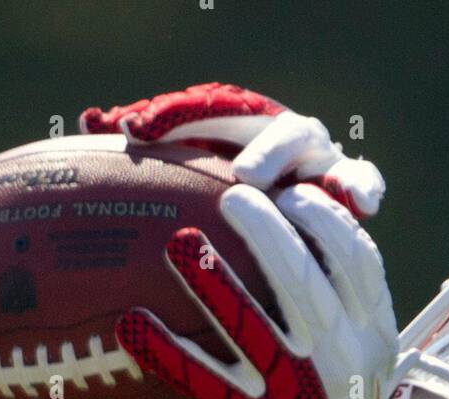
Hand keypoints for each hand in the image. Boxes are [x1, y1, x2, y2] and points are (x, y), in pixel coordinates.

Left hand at [80, 81, 384, 218]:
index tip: (143, 132)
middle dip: (265, 150)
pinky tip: (363, 205)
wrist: (294, 235)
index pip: (211, 112)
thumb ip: (150, 153)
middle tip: (244, 181)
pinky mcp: (352, 187)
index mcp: (240, 131)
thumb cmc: (230, 207)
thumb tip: (83, 122)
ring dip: (313, 170)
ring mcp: (323, 162)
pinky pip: (364, 180)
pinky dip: (365, 186)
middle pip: (279, 129)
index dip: (181, 119)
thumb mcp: (190, 181)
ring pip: (322, 150)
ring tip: (296, 197)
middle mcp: (283, 141)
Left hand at [116, 182, 411, 398]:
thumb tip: (316, 214)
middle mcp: (335, 360)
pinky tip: (130, 324)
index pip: (357, 262)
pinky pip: (204, 383)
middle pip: (304, 284)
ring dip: (217, 286)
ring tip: (180, 243)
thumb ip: (351, 296)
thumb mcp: (367, 350)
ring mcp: (292, 393)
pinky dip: (166, 355)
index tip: (294, 195)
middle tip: (233, 197)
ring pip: (254, 331)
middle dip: (269, 233)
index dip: (326, 221)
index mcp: (370, 334)